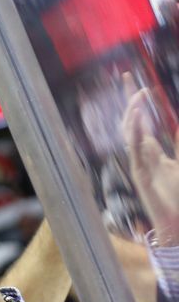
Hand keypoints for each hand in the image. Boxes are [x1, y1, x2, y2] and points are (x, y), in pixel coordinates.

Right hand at [121, 72, 178, 245]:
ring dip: (132, 113)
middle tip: (127, 78)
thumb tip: (178, 126)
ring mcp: (139, 164)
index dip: (137, 104)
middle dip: (129, 101)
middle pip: (131, 123)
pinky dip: (134, 132)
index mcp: (153, 153)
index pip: (142, 123)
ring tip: (137, 95)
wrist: (176, 223)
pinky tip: (137, 117)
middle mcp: (142, 156)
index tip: (135, 83)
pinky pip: (134, 149)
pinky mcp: (140, 174)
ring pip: (130, 134)